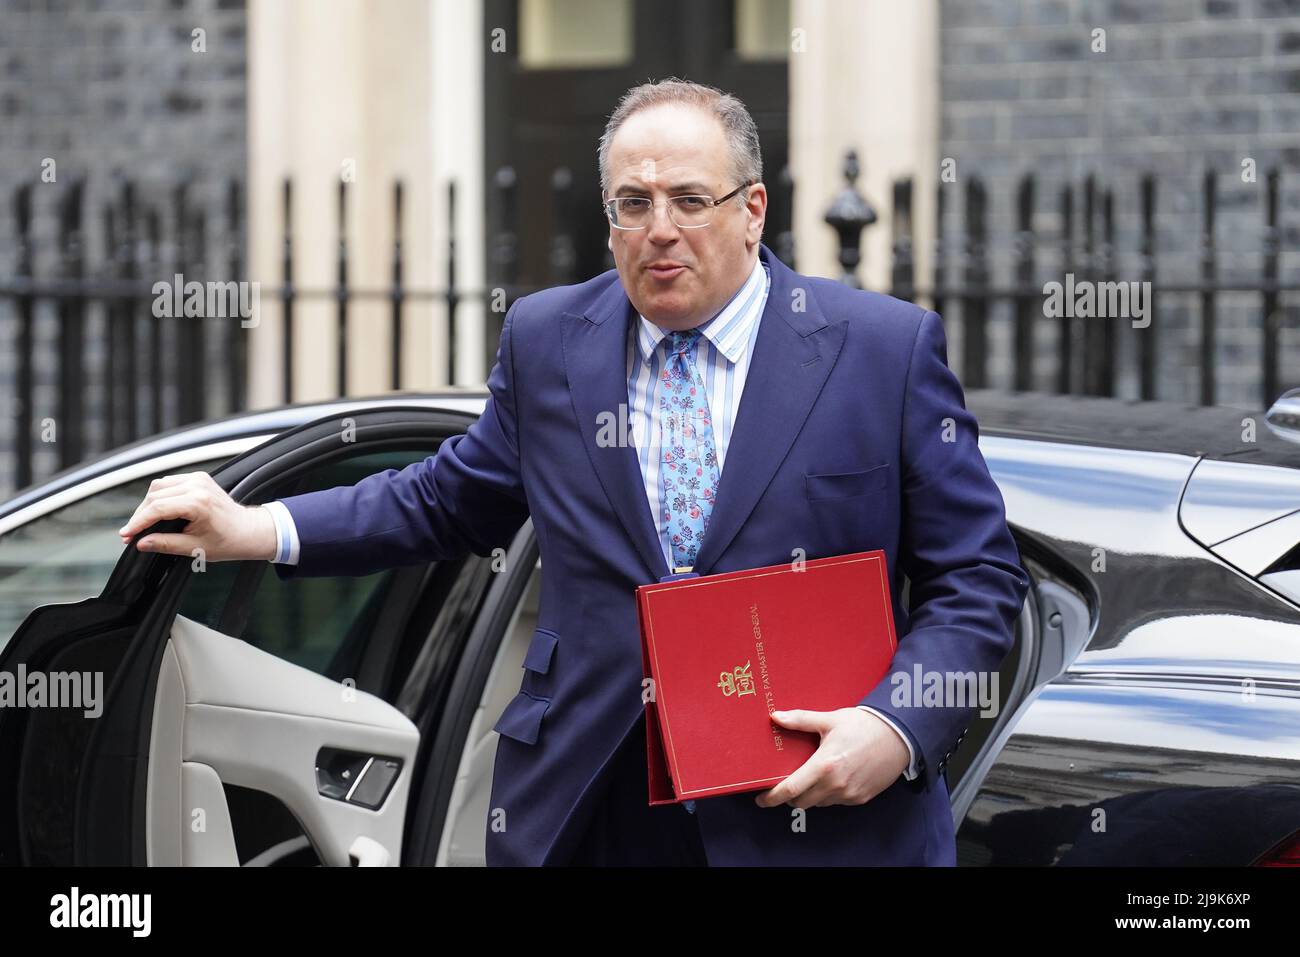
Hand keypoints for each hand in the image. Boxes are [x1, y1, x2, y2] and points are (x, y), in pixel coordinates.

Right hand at [117, 471, 277, 561]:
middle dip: (140, 515)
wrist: (249, 530)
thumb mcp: (195, 548)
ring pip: (159, 486)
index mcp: (198, 503)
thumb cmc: (228, 541)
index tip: (126, 535)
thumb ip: (165, 544)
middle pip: (155, 495)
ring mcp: (199, 479)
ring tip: (143, 524)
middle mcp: (198, 486)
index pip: (157, 509)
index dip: (138, 523)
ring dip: (147, 504)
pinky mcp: (199, 478)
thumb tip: (141, 543)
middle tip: (131, 534)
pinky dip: (159, 496)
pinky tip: (156, 511)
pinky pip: (170, 483)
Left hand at [753, 707, 909, 809]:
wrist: (898, 736)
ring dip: (810, 796)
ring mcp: (849, 795)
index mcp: (824, 766)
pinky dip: (828, 795)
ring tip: (810, 778)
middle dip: (790, 797)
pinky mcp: (861, 798)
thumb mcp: (830, 720)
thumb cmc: (863, 725)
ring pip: (819, 804)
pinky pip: (836, 802)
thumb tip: (776, 717)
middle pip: (802, 802)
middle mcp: (835, 785)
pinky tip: (831, 778)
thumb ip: (801, 720)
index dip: (772, 798)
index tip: (761, 800)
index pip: (791, 789)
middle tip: (785, 785)